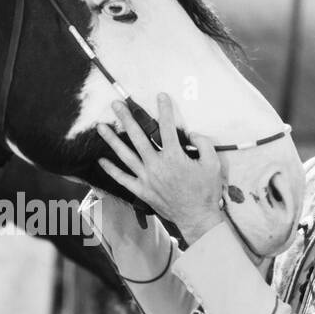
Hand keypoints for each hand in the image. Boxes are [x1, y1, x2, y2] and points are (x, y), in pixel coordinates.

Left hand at [96, 94, 225, 244]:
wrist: (198, 218)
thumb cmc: (207, 192)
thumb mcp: (214, 165)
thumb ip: (204, 145)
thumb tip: (192, 134)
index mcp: (175, 157)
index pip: (168, 128)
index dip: (165, 110)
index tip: (161, 96)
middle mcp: (157, 165)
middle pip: (138, 137)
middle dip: (126, 118)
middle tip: (116, 105)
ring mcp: (147, 178)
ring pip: (125, 155)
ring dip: (112, 140)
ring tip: (100, 127)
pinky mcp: (142, 191)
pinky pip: (123, 179)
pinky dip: (111, 170)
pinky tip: (101, 160)